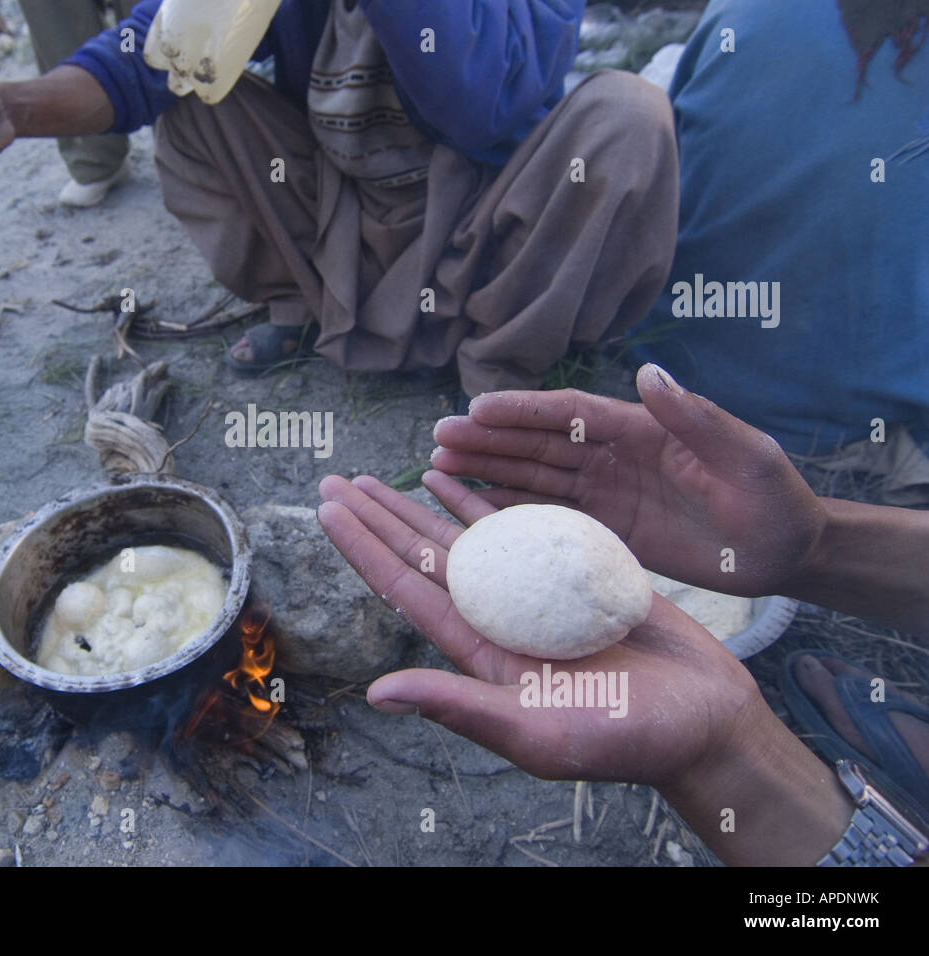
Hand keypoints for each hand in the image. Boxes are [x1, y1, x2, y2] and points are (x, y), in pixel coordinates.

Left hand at [316, 474, 766, 787]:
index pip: (407, 589)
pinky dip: (488, 503)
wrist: (706, 722)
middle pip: (423, 555)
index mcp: (479, 652)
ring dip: (421, 506)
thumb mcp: (536, 732)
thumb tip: (378, 694)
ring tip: (384, 472)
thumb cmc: (627, 740)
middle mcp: (496, 618)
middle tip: (335, 480)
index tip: (326, 510)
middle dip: (378, 518)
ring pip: (464, 539)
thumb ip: (461, 707)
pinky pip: (520, 530)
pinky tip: (461, 481)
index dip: (364, 549)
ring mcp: (532, 596)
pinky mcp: (573, 576)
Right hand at [429, 363, 826, 596]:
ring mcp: (607, 494)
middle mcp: (614, 457)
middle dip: (488, 439)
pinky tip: (474, 510)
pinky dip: (511, 512)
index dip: (522, 411)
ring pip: (534, 477)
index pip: (570, 415)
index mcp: (642, 430)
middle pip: (539, 444)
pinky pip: (549, 517)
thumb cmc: (775, 499)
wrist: (788, 553)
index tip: (476, 409)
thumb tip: (649, 371)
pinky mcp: (607, 530)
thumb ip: (696, 417)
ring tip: (439, 468)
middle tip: (438, 438)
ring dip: (488, 471)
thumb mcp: (745, 454)